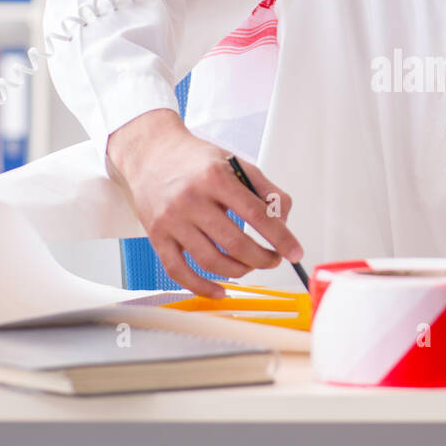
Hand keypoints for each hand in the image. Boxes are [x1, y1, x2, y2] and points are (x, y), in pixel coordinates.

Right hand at [106, 109, 303, 298]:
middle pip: (235, 244)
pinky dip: (202, 287)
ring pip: (211, 261)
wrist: (151, 154)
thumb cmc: (195, 161)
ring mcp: (171, 220)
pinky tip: (220, 290)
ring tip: (249, 266)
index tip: (294, 252)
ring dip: (239, 271)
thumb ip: (265, 191)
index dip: (280, 238)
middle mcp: (191, 199)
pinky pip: (179, 272)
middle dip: (262, 259)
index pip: (256, 215)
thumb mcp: (235, 163)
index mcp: (215, 178)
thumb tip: (283, 224)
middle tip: (273, 260)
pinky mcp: (156, 237)